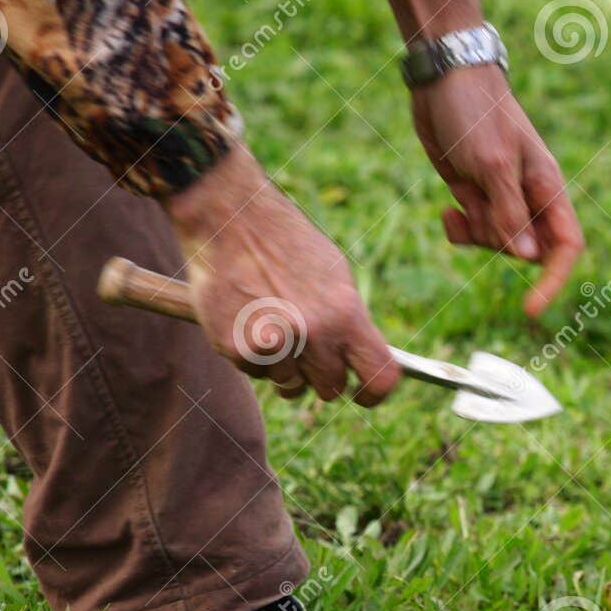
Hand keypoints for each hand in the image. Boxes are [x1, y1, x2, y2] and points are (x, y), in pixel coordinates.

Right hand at [163, 145, 400, 404]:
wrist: (230, 216)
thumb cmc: (286, 244)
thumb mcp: (335, 277)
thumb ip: (349, 322)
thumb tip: (361, 359)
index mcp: (347, 315)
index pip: (379, 376)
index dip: (373, 394)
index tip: (361, 395)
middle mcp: (315, 333)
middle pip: (330, 387)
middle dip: (318, 375)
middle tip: (302, 347)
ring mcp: (277, 344)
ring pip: (288, 385)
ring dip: (281, 367)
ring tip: (270, 324)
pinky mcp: (238, 348)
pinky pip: (254, 373)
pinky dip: (250, 356)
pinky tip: (245, 319)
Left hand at [411, 66, 584, 316]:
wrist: (443, 75)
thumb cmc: (476, 112)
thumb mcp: (492, 164)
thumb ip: (509, 213)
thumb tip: (526, 259)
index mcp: (547, 188)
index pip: (564, 247)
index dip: (553, 280)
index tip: (530, 310)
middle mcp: (529, 197)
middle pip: (526, 250)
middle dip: (499, 246)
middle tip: (476, 212)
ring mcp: (501, 196)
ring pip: (496, 243)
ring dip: (476, 235)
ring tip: (458, 203)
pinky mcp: (474, 192)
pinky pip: (472, 229)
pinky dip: (459, 228)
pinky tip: (446, 210)